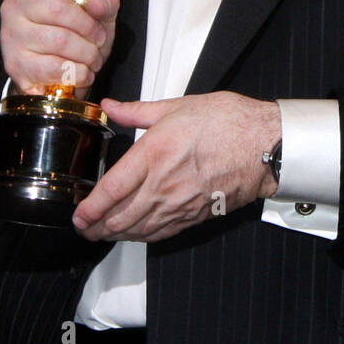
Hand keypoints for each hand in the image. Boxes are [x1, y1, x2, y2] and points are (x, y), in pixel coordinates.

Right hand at [0, 0, 118, 92]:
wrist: (56, 74)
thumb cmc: (74, 33)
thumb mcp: (97, 12)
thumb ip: (104, 0)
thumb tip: (96, 2)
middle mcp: (15, 5)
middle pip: (57, 8)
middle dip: (89, 27)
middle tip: (99, 38)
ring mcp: (11, 36)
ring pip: (59, 40)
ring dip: (86, 53)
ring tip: (92, 57)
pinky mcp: (15, 65)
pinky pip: (54, 67)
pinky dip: (77, 72)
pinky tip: (81, 71)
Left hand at [72, 91, 281, 242]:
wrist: (265, 145)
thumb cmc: (227, 122)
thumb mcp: (178, 106)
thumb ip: (137, 111)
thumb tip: (109, 106)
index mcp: (155, 153)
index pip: (111, 190)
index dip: (89, 209)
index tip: (78, 215)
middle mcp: (163, 184)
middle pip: (119, 217)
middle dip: (96, 228)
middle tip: (84, 228)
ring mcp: (180, 204)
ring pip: (138, 230)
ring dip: (116, 235)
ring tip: (102, 233)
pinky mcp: (195, 215)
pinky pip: (161, 234)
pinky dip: (142, 237)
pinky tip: (134, 234)